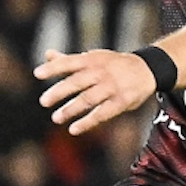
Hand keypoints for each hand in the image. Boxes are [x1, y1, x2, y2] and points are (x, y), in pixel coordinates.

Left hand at [35, 49, 157, 134]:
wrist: (147, 69)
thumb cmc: (114, 64)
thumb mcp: (95, 58)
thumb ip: (70, 60)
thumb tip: (47, 55)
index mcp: (93, 60)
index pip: (70, 63)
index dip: (54, 68)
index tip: (37, 74)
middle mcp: (102, 72)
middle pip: (77, 82)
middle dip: (59, 92)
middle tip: (43, 101)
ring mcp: (112, 87)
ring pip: (88, 99)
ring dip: (71, 109)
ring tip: (56, 118)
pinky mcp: (122, 101)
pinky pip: (102, 113)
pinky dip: (87, 122)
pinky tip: (74, 129)